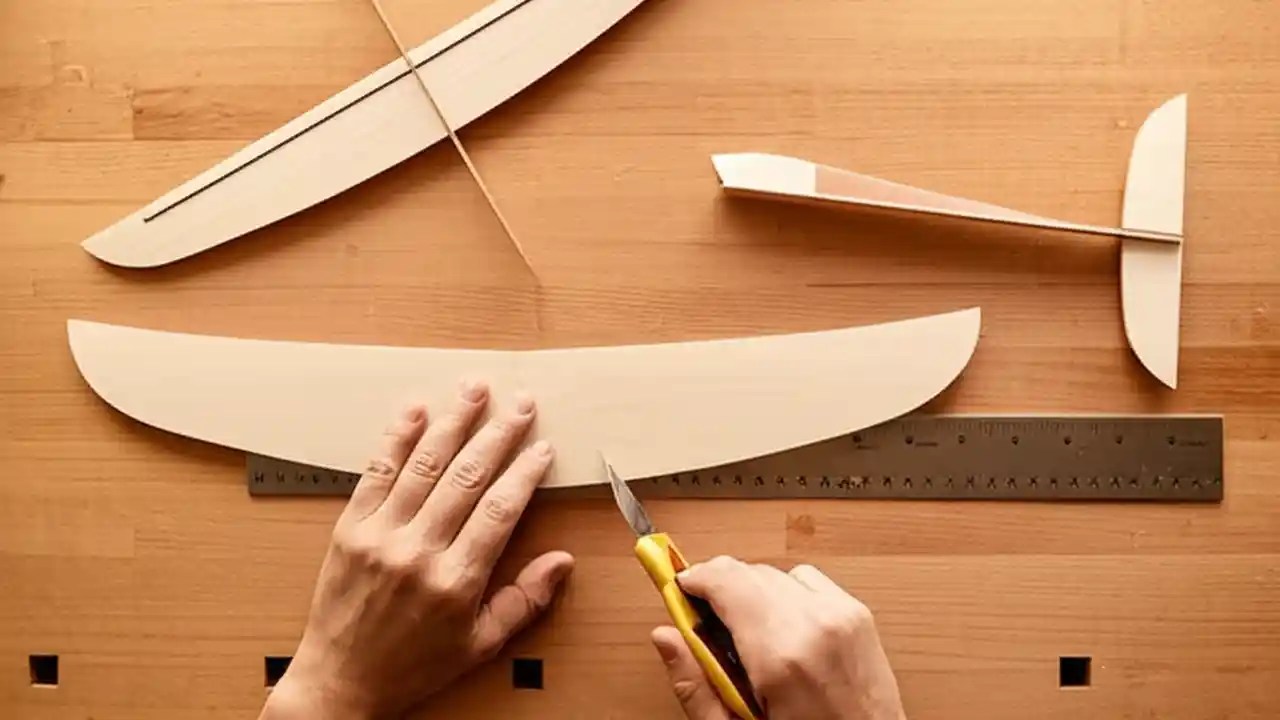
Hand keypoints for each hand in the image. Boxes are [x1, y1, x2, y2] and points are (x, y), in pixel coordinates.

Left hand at [259, 380, 573, 719]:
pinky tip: (415, 411)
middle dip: (497, 434)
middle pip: (466, 478)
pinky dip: (396, 439)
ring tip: (474, 389)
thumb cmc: (414, 666)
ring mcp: (380, 536)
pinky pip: (376, 474)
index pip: (499, 511)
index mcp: (455, 581)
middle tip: (520, 403)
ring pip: (424, 466)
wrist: (340, 681)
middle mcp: (418, 552)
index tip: (542, 446)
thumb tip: (562, 561)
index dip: (524, 473)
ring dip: (452, 422)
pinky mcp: (349, 528)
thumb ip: (524, 601)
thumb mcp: (480, 645)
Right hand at [651, 557, 904, 719]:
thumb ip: (695, 686)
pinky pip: (807, 580)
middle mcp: (816, 624)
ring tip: (746, 637)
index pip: (726, 581)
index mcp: (782, 657)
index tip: (677, 591)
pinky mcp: (859, 615)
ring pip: (775, 573)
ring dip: (752, 593)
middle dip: (719, 590)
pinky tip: (780, 630)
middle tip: (705, 626)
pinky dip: (786, 594)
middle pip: (747, 573)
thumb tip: (664, 637)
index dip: (693, 580)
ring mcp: (842, 615)